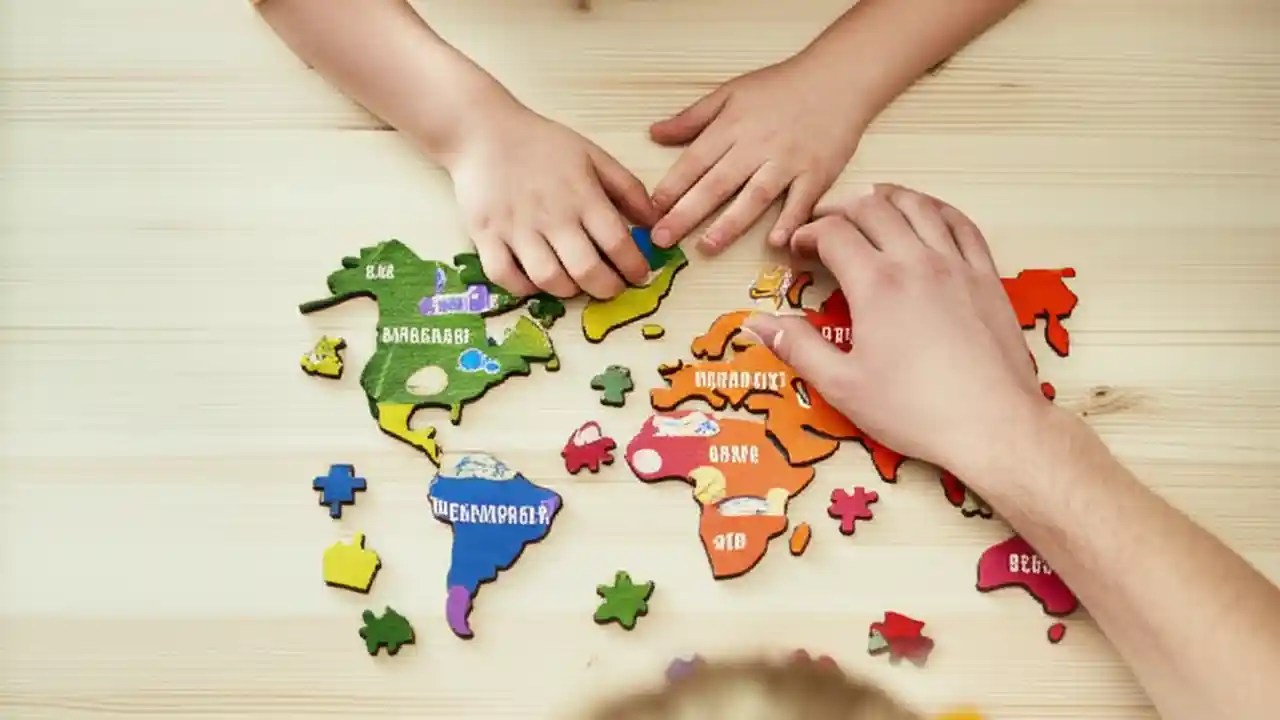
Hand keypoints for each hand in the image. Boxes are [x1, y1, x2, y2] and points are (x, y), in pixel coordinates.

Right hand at [447, 104, 656, 298]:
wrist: (483, 131)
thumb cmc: (542, 144)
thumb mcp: (593, 155)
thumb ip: (628, 188)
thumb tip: (656, 221)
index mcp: (582, 196)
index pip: (618, 244)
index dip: (634, 267)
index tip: (639, 275)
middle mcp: (552, 216)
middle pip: (586, 271)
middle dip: (607, 288)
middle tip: (611, 287)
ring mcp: (516, 228)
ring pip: (548, 279)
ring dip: (568, 290)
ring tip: (576, 284)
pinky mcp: (485, 236)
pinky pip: (505, 277)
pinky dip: (523, 288)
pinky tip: (536, 281)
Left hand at [647, 55, 868, 254]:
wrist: (837, 78)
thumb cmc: (781, 86)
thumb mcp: (730, 92)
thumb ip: (692, 118)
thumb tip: (654, 134)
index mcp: (732, 125)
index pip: (695, 160)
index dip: (672, 186)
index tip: (651, 210)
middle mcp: (757, 145)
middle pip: (717, 183)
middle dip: (687, 212)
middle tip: (663, 239)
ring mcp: (788, 161)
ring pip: (755, 196)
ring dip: (730, 224)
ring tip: (707, 247)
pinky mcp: (817, 173)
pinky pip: (802, 201)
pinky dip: (790, 221)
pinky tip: (776, 243)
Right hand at [744, 185, 1051, 475]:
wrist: (992, 424)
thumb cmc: (915, 410)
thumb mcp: (843, 386)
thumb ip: (797, 347)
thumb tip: (756, 324)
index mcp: (876, 284)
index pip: (833, 234)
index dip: (808, 234)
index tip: (796, 249)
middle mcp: (916, 262)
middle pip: (873, 209)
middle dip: (841, 209)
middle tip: (824, 225)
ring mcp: (956, 265)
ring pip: (919, 207)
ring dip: (888, 198)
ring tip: (869, 202)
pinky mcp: (986, 277)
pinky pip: (962, 225)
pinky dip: (938, 209)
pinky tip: (927, 213)